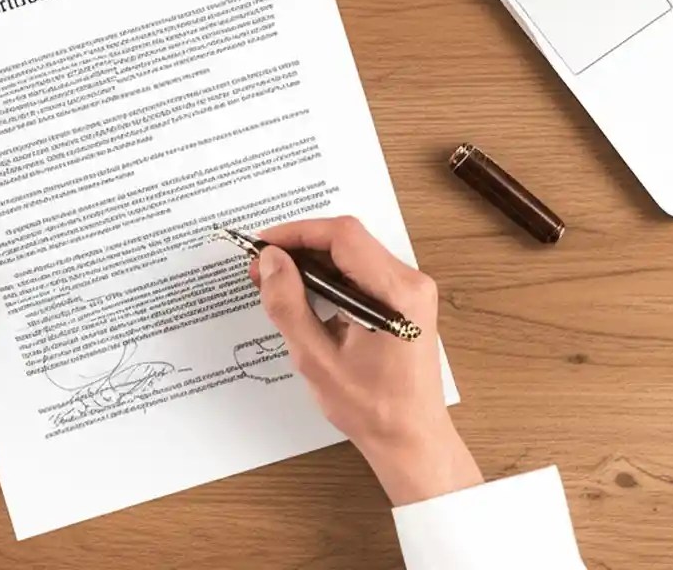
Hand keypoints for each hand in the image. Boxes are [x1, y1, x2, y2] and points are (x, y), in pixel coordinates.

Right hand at [250, 217, 481, 505]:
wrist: (411, 439)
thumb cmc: (371, 408)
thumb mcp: (317, 359)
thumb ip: (289, 306)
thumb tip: (269, 262)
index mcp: (397, 293)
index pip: (342, 236)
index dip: (296, 233)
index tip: (261, 245)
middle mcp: (410, 283)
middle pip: (347, 240)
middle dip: (299, 247)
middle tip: (260, 268)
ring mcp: (410, 292)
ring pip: (352, 255)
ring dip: (312, 262)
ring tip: (275, 282)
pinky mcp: (403, 302)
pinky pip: (361, 273)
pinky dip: (329, 277)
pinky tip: (302, 295)